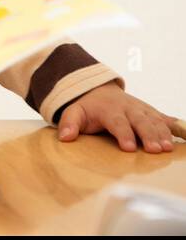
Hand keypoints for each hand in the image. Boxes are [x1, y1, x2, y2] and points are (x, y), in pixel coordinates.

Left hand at [56, 82, 182, 152]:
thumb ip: (68, 123)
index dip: (123, 134)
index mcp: (109, 110)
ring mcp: (142, 110)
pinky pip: (167, 118)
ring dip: (163, 134)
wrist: (99, 90)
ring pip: (155, 121)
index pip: (117, 123)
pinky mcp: (152, 112)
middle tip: (155, 150)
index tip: (129, 148)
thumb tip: (65, 137)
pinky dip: (178, 126)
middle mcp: (129, 109)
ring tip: (168, 148)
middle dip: (148, 135)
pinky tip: (185, 134)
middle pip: (140, 122)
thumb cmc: (87, 107)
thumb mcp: (74, 112)